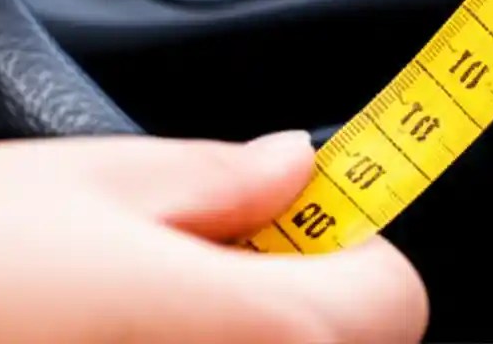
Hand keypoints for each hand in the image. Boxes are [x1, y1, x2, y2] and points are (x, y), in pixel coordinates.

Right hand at [0, 131, 426, 343]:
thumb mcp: (97, 181)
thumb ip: (224, 178)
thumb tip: (296, 165)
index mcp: (253, 332)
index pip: (395, 295)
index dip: (359, 241)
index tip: (312, 210)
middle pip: (344, 340)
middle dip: (300, 283)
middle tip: (216, 243)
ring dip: (244, 326)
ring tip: (145, 292)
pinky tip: (111, 331)